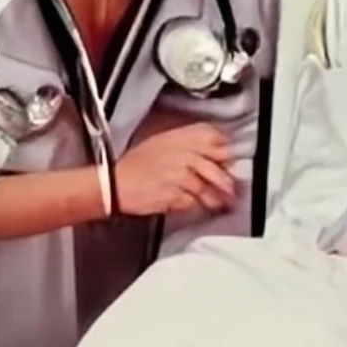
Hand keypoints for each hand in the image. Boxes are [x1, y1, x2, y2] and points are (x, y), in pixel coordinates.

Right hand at [115, 123, 235, 216]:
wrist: (114, 183)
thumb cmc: (135, 165)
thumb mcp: (161, 142)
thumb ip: (187, 143)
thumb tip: (209, 149)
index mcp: (181, 140)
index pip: (215, 139)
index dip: (226, 150)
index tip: (230, 159)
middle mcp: (184, 157)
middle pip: (217, 167)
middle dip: (227, 180)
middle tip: (232, 187)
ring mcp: (180, 177)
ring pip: (208, 189)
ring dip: (218, 198)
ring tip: (223, 203)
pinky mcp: (175, 197)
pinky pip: (193, 203)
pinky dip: (197, 206)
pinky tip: (198, 207)